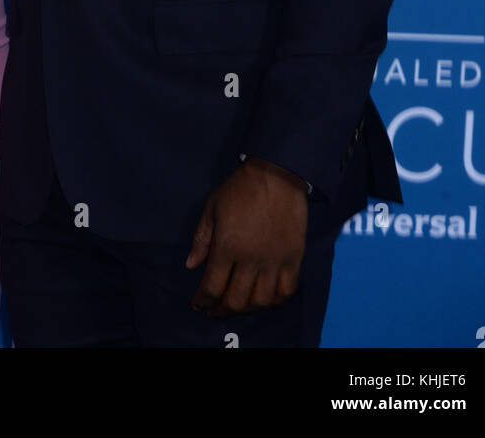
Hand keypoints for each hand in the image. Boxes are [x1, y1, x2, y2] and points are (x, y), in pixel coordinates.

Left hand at [185, 156, 307, 315]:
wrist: (277, 174)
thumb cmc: (240, 188)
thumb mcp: (212, 208)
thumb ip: (202, 239)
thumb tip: (191, 265)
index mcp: (227, 246)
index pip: (212, 286)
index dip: (203, 300)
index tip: (198, 304)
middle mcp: (251, 259)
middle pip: (235, 300)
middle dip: (221, 309)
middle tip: (214, 309)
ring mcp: (274, 260)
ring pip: (260, 301)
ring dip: (246, 308)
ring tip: (238, 304)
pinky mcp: (293, 258)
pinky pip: (286, 291)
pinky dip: (274, 300)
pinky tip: (265, 297)